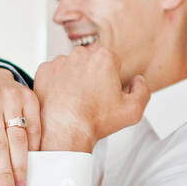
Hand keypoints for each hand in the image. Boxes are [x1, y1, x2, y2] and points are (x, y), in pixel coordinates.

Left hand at [34, 45, 150, 152]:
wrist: (64, 131)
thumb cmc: (94, 120)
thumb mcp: (133, 110)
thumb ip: (143, 90)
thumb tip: (138, 81)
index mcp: (104, 58)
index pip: (111, 62)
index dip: (110, 79)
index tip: (106, 92)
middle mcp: (81, 55)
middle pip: (90, 62)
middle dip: (92, 76)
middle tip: (91, 98)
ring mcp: (60, 62)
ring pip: (71, 67)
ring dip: (73, 79)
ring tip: (75, 100)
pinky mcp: (44, 70)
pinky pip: (53, 73)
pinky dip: (56, 83)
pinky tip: (62, 98)